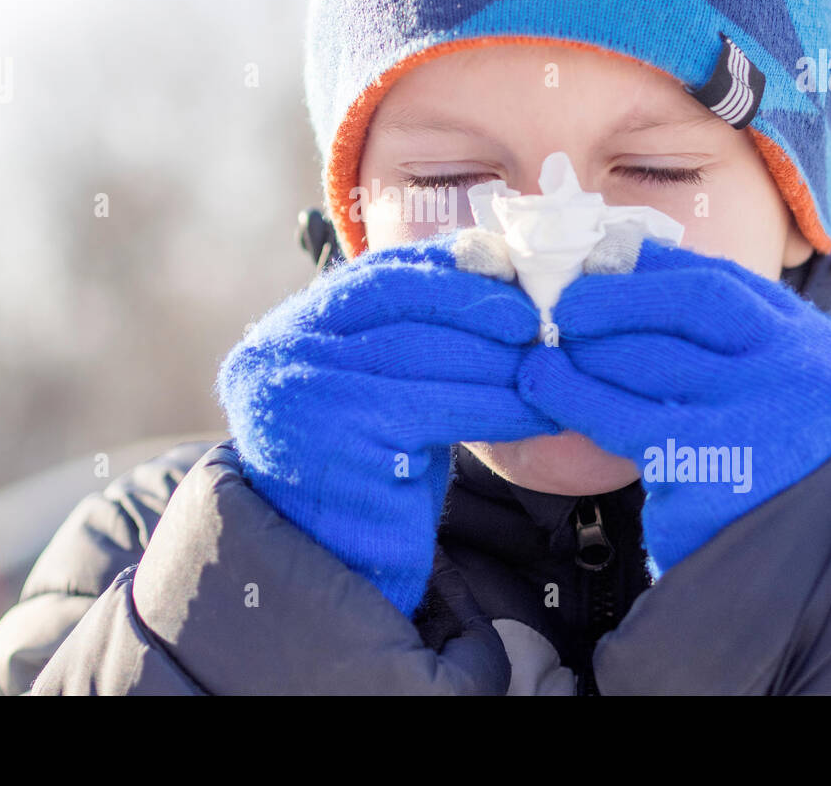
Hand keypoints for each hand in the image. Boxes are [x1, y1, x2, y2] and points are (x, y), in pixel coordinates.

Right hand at [216, 230, 556, 619]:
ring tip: (551, 366)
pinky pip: (439, 405)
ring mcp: (304, 391)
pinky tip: (537, 412)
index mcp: (286, 330)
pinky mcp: (343, 437)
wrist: (341, 572)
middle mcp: (279, 352)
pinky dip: (500, 404)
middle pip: (398, 301)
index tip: (507, 270)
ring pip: (422, 350)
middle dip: (477, 305)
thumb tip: (492, 258)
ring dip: (498, 357)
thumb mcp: (382, 385)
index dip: (447, 266)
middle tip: (539, 322)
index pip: (376, 272)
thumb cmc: (374, 471)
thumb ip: (412, 330)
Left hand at [517, 236, 830, 575]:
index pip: (717, 281)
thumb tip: (625, 268)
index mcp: (808, 342)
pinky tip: (544, 388)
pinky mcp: (709, 475)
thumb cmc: (778, 458)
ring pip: (648, 359)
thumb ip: (725, 332)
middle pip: (685, 307)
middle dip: (610, 300)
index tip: (596, 263)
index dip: (648, 267)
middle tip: (558, 304)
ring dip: (585, 345)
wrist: (820, 559)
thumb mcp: (776, 380)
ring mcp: (754, 423)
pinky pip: (623, 422)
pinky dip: (574, 398)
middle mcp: (791, 373)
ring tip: (544, 346)